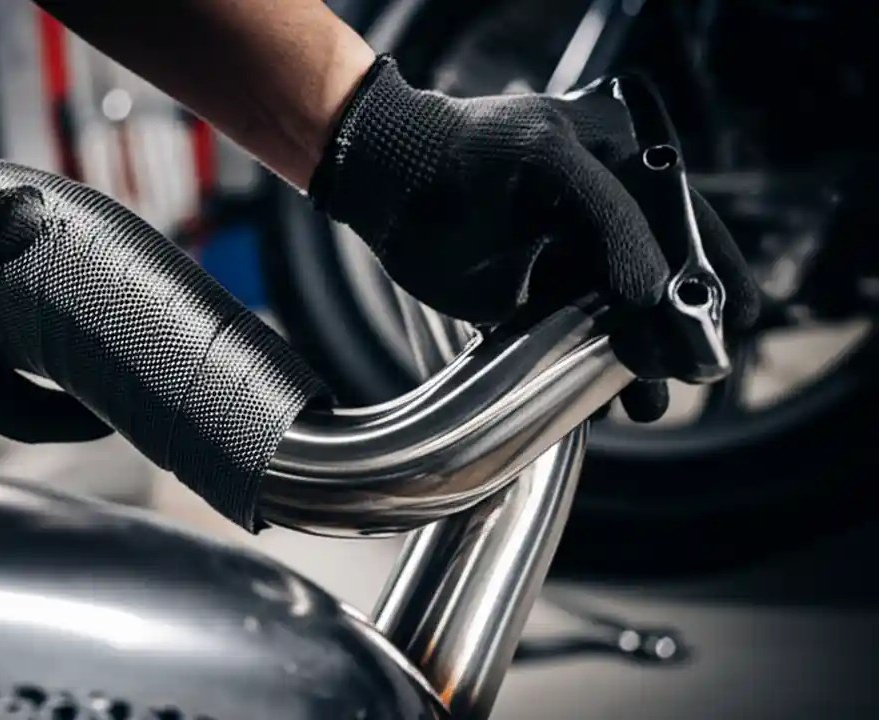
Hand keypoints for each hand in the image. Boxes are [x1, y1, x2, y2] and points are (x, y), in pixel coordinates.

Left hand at [309, 56, 759, 421]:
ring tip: (640, 403)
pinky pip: (560, 344)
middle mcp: (595, 224)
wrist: (389, 175)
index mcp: (617, 174)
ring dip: (627, 365)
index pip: (684, 224)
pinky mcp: (518, 303)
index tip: (737, 313)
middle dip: (672, 330)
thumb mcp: (548, 154)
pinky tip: (590, 401)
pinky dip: (575, 374)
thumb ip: (610, 213)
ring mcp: (557, 265)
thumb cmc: (470, 148)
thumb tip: (651, 291)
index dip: (714, 269)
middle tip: (686, 369)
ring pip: (610, 323)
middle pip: (654, 283)